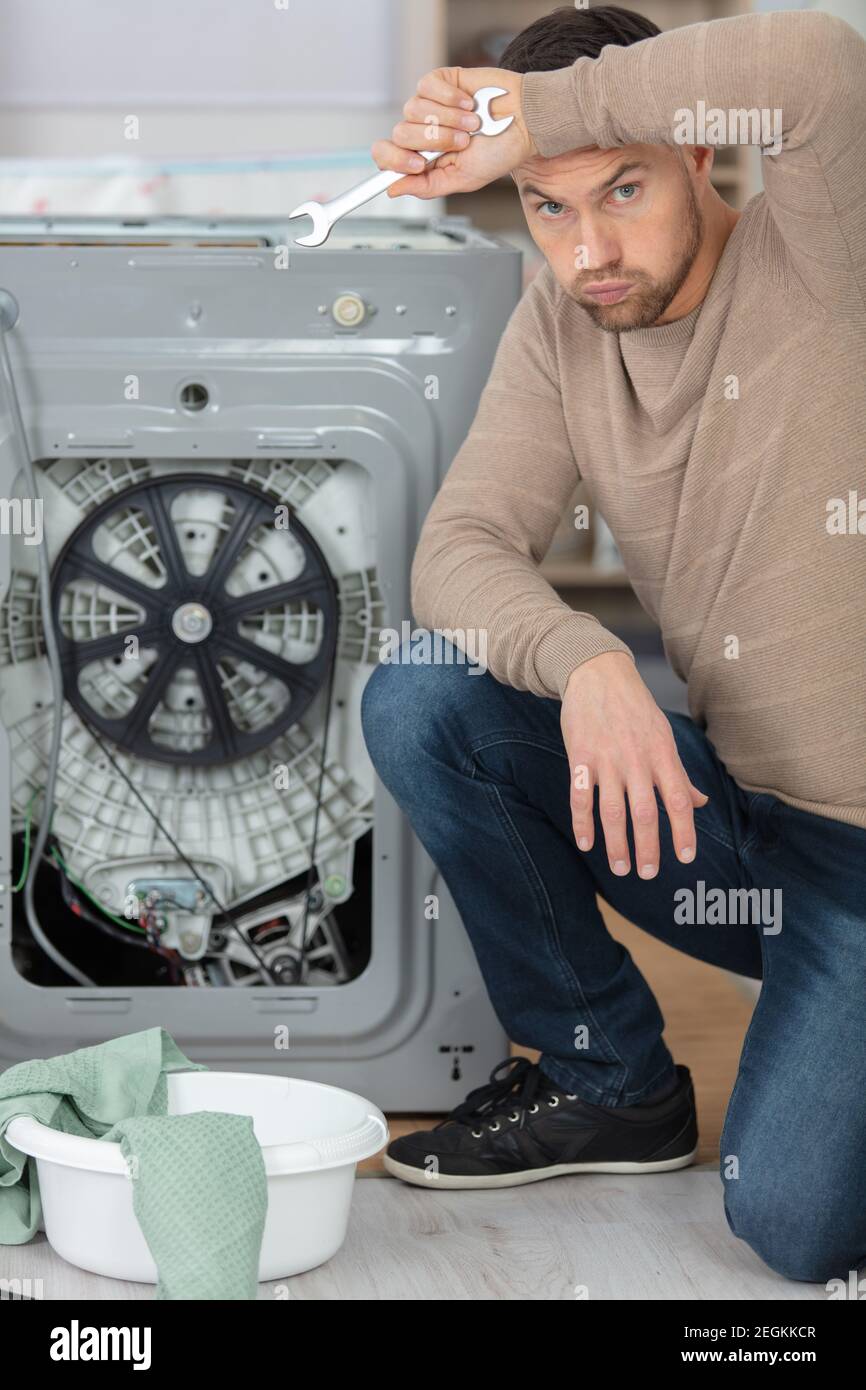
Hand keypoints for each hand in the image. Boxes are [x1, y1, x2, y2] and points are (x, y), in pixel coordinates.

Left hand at [371, 66, 535, 199]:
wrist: (524, 121)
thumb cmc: (498, 151)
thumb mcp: (463, 179)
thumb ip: (427, 186)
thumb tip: (393, 189)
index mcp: (422, 157)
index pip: (386, 156)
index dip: (394, 160)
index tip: (417, 163)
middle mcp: (421, 131)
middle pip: (400, 133)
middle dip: (435, 140)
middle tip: (462, 142)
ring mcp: (428, 105)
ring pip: (414, 110)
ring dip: (448, 119)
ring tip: (472, 123)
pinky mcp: (438, 81)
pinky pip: (427, 87)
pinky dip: (450, 97)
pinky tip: (468, 103)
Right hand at [562, 652, 708, 877]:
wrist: (598, 673)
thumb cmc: (635, 708)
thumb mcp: (663, 736)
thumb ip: (678, 774)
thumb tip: (701, 803)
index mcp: (662, 755)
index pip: (678, 800)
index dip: (683, 831)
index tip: (685, 858)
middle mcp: (637, 760)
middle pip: (645, 812)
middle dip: (648, 847)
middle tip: (648, 874)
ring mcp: (607, 760)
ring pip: (612, 811)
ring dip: (617, 844)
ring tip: (620, 868)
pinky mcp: (580, 757)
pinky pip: (580, 797)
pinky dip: (583, 823)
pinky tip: (587, 844)